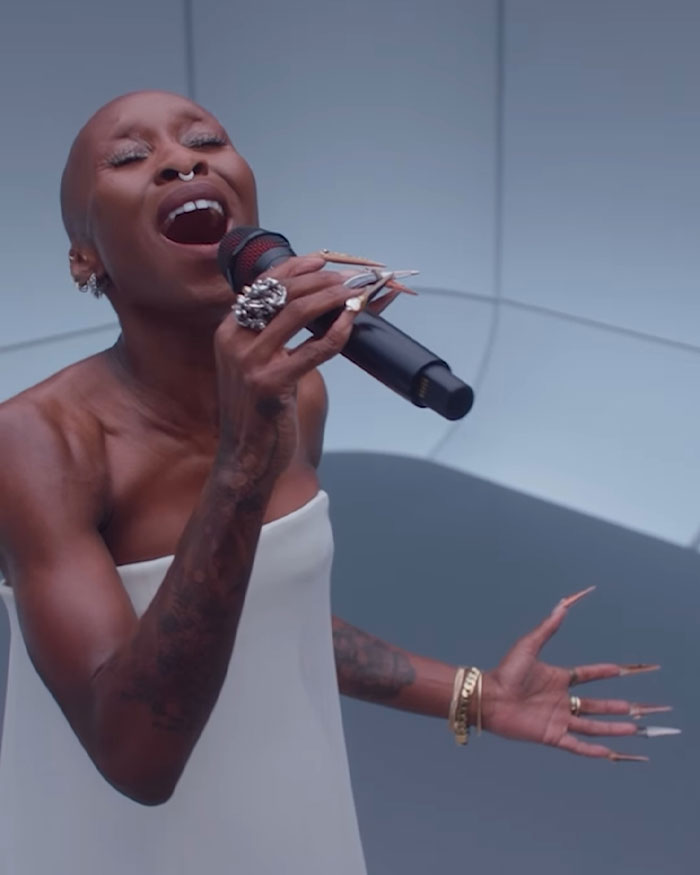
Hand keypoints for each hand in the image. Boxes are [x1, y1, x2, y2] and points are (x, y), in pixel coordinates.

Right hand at [213, 255, 366, 477]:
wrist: (244, 456)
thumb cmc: (256, 411)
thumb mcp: (259, 365)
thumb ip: (279, 337)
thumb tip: (322, 308)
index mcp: (229, 330)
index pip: (263, 284)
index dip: (296, 267)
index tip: (323, 260)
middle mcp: (234, 340)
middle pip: (284, 292)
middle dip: (322, 280)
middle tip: (351, 279)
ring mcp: (250, 361)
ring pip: (299, 312)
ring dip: (333, 297)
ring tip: (356, 293)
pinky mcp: (271, 384)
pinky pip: (313, 348)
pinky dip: (338, 332)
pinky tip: (352, 323)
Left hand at [480, 588, 673, 760]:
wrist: (489, 698)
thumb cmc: (506, 672)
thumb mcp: (529, 646)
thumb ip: (547, 628)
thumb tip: (561, 605)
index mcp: (557, 679)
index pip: (586, 676)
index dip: (602, 672)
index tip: (620, 669)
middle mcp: (560, 700)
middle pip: (595, 706)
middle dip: (616, 708)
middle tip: (637, 708)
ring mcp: (557, 719)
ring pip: (592, 727)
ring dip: (612, 728)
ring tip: (633, 729)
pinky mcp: (551, 736)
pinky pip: (576, 746)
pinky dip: (592, 750)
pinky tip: (608, 752)